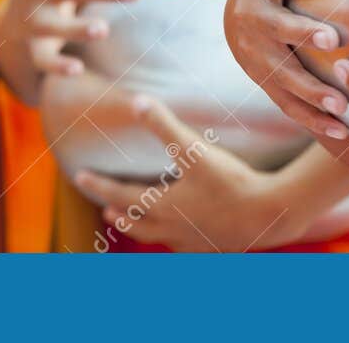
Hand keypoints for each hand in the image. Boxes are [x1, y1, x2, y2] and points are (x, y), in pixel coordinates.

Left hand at [72, 97, 310, 251]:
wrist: (269, 215)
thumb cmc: (230, 182)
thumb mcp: (194, 150)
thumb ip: (164, 125)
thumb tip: (136, 100)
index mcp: (164, 205)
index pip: (120, 194)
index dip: (99, 184)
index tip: (78, 177)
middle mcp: (173, 228)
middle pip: (135, 223)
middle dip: (118, 213)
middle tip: (104, 209)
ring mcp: (193, 242)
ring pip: (158, 238)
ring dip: (142, 229)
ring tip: (135, 224)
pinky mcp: (213, 248)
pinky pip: (184, 248)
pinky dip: (174, 241)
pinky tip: (181, 236)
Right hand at [222, 0, 348, 140]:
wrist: (234, 16)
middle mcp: (250, 18)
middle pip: (275, 29)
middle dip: (302, 35)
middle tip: (333, 40)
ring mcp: (254, 54)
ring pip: (280, 74)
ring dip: (310, 89)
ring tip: (342, 99)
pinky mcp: (264, 81)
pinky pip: (286, 103)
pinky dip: (311, 118)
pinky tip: (340, 127)